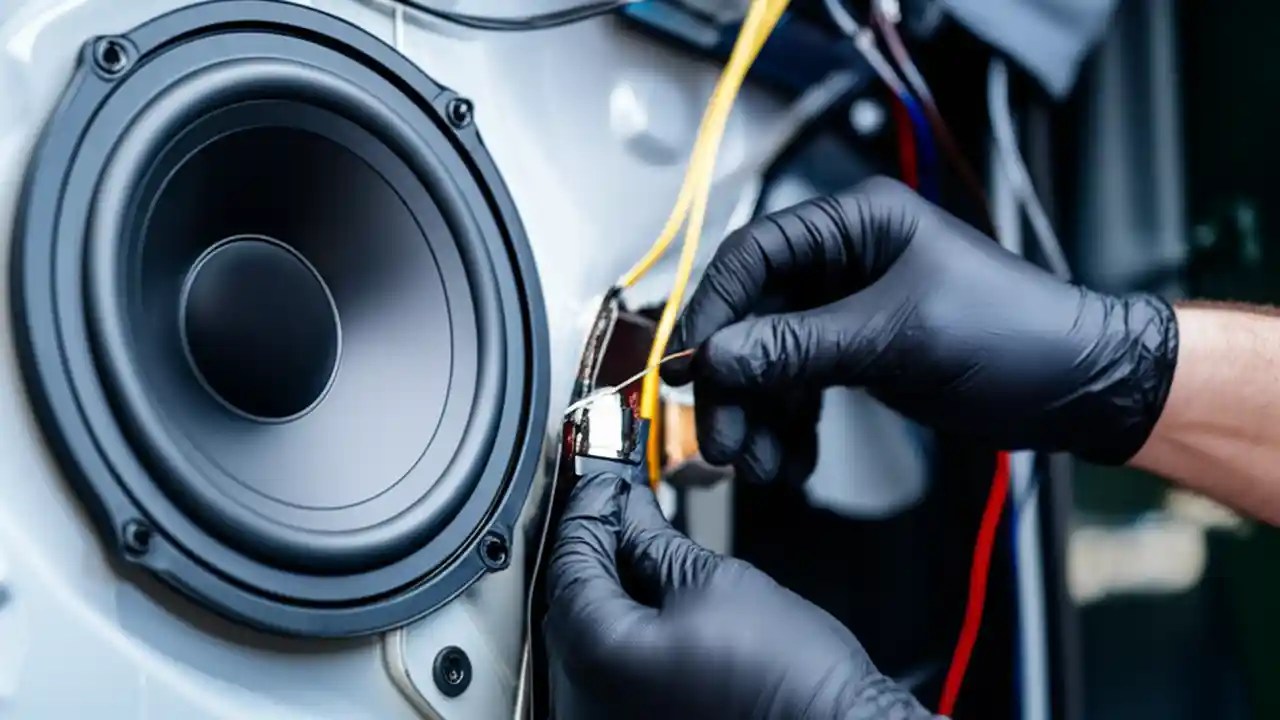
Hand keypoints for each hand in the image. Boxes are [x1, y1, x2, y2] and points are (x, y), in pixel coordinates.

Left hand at [543, 472, 931, 719]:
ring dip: (607, 585)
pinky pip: (606, 670)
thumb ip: (653, 540)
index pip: (570, 561)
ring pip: (586, 636)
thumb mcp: (714, 582)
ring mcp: (607, 719)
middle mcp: (587, 698)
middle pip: (570, 600)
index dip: (590, 509)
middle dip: (596, 544)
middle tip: (623, 503)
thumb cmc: (791, 682)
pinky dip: (621, 627)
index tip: (605, 481)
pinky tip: (648, 596)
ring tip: (640, 542)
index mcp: (598, 655)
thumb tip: (628, 509)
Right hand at [663, 177, 1178, 472]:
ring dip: (759, 415)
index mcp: (856, 223)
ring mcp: (848, 307)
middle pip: (753, 316)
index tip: (694, 366)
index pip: (752, 255)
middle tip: (726, 438)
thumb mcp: (897, 338)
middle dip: (736, 384)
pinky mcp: (857, 350)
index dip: (715, 312)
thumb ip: (799, 347)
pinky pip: (800, 386)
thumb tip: (717, 356)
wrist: (1079, 387)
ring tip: (762, 464)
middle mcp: (844, 259)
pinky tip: (793, 460)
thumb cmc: (1015, 336)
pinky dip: (790, 426)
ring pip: (771, 358)